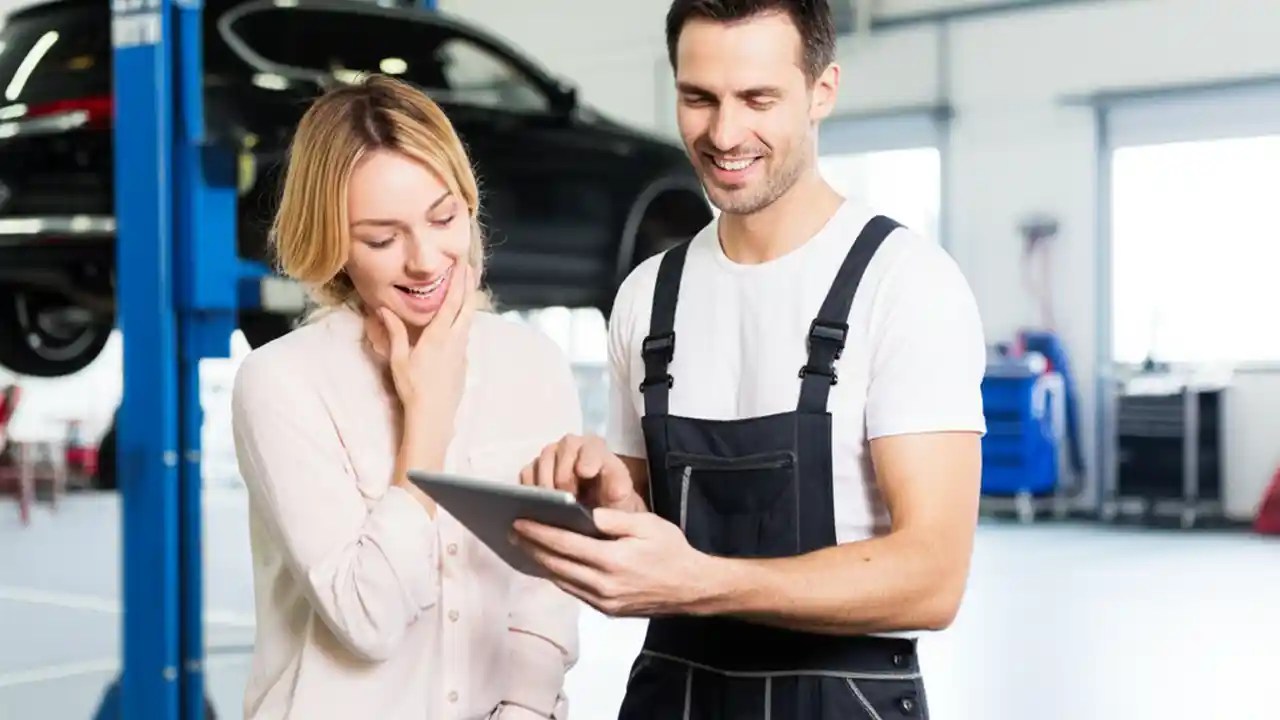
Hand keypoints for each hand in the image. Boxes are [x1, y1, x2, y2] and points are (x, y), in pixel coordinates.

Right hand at [369, 263, 475, 414]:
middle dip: (468, 285)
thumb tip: (382, 309)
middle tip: (469, 267)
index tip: (461, 264)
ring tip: (467, 287)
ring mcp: (462, 351)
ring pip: (469, 320)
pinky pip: (466, 335)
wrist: (434, 416)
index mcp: (438, 336)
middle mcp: (455, 340)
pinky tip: (459, 320)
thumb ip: (394, 332)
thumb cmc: (413, 388)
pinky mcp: (464, 362)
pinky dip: (465, 321)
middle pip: (467, 306)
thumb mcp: (399, 359)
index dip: (458, 281)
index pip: (452, 302)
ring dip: (468, 302)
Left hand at [511, 509, 713, 616]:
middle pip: (556, 564)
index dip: (539, 532)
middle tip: (512, 531)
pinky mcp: (606, 610)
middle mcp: (604, 585)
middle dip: (532, 547)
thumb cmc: (672, 551)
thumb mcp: (647, 524)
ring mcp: (604, 601)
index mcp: (613, 560)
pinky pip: (574, 591)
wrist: (692, 588)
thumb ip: (613, 519)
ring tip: (525, 545)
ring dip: (541, 562)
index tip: (519, 521)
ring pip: (562, 580)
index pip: (565, 544)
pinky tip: (550, 563)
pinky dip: (558, 576)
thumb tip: (582, 514)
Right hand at [521, 434, 640, 510]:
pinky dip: (531, 490)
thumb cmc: (608, 498)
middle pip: (562, 451)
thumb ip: (619, 490)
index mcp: (595, 447)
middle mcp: (571, 446)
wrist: (595, 508)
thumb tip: (615, 492)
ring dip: (547, 485)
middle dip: (564, 477)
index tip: (585, 473)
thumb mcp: (620, 496)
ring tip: (555, 506)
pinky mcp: (533, 470)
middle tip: (569, 499)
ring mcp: (549, 456)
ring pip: (542, 462)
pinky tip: (539, 505)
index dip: (587, 458)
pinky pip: (526, 475)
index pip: (590, 447)